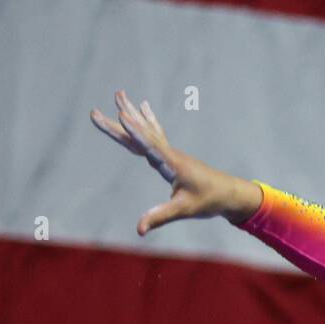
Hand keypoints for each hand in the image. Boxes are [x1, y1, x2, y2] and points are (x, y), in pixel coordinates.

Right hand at [89, 90, 260, 233]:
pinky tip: (143, 107)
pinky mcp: (172, 156)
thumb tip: (139, 230)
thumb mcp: (183, 210)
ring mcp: (171, 152)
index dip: (136, 132)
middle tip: (94, 111)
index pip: (150, 145)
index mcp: (172, 164)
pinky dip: (146, 122)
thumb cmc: (209, 201)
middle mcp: (170, 153)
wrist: (229, 194)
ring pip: (147, 131)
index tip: (121, 115)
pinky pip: (155, 135)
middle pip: (141, 135)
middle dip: (120, 123)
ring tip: (119, 94)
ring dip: (132, 114)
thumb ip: (160, 217)